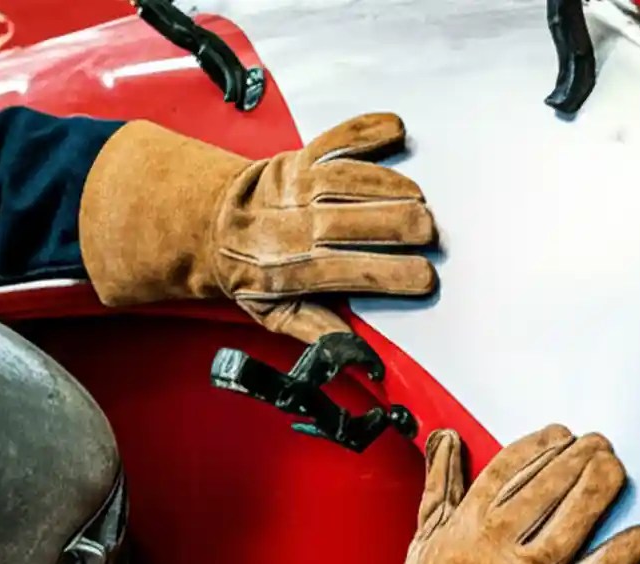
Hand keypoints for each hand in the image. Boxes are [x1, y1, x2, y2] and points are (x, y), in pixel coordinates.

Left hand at [80, 113, 435, 342]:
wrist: (209, 222)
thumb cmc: (251, 271)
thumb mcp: (274, 315)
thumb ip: (317, 332)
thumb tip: (358, 357)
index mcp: (287, 270)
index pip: (345, 272)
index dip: (390, 274)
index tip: (425, 277)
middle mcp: (290, 224)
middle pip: (348, 222)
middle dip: (397, 225)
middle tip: (429, 232)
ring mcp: (294, 186)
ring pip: (346, 180)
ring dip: (389, 186)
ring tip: (419, 199)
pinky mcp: (299, 157)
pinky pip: (334, 139)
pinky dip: (366, 130)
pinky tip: (396, 131)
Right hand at [267, 425, 639, 563]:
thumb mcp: (427, 530)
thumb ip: (440, 480)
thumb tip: (446, 440)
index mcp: (468, 521)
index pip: (508, 469)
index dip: (538, 446)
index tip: (559, 433)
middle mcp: (496, 543)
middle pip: (544, 488)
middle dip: (575, 458)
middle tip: (597, 443)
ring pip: (569, 523)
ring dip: (597, 491)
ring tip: (614, 469)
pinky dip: (620, 556)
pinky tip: (638, 536)